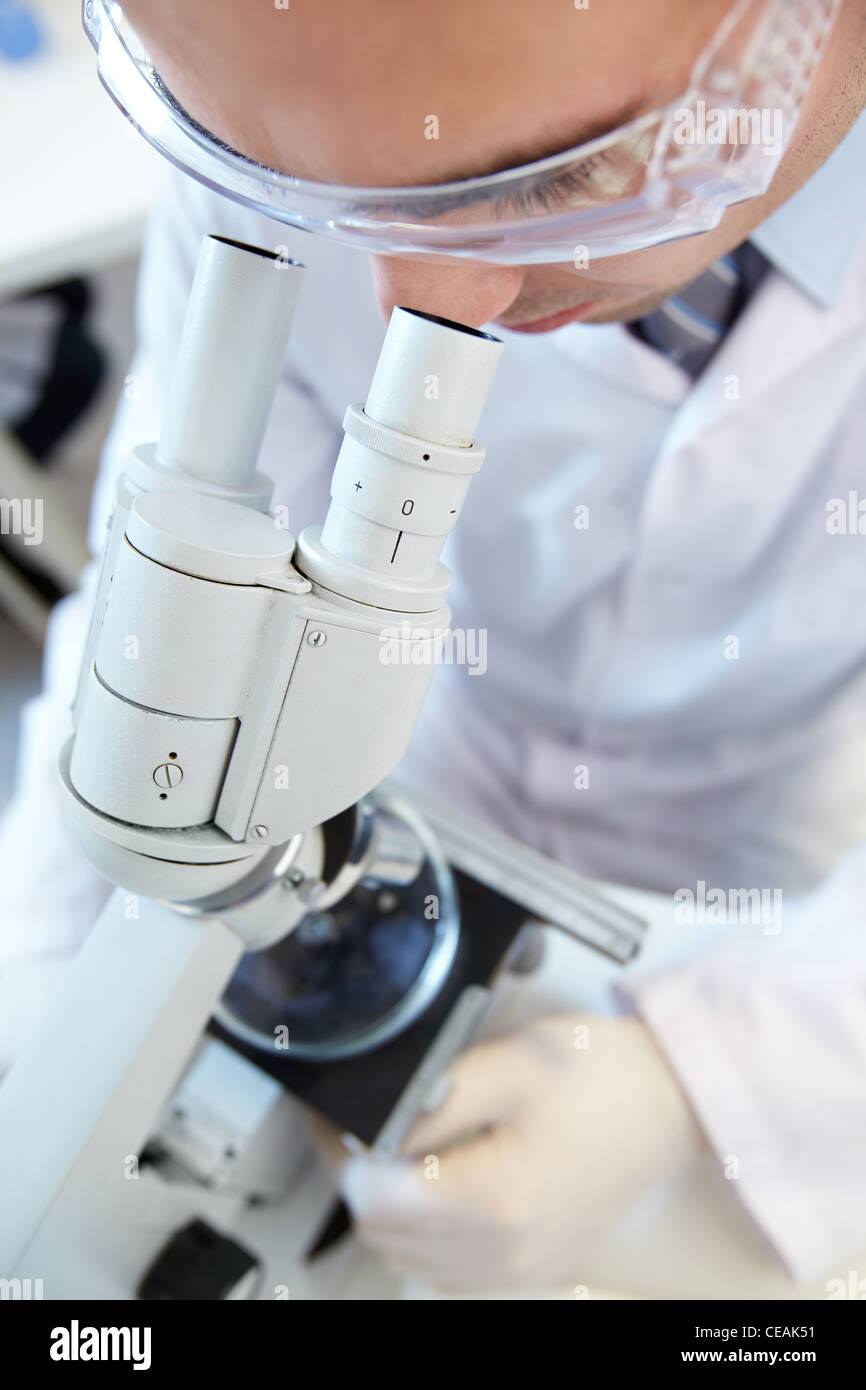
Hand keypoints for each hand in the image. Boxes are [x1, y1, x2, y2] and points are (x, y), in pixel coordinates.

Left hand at [318, 1013, 706, 1291]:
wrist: (668, 1102)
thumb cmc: (602, 1077)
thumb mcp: (508, 1061)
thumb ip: (429, 1095)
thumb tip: (370, 1126)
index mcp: (496, 1197)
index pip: (372, 1194)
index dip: (342, 1149)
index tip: (340, 1116)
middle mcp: (503, 1248)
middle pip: (381, 1230)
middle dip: (357, 1173)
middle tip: (362, 1123)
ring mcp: (515, 1267)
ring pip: (405, 1253)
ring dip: (387, 1203)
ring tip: (400, 1146)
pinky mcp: (526, 1268)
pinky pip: (443, 1266)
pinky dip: (422, 1229)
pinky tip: (437, 1181)